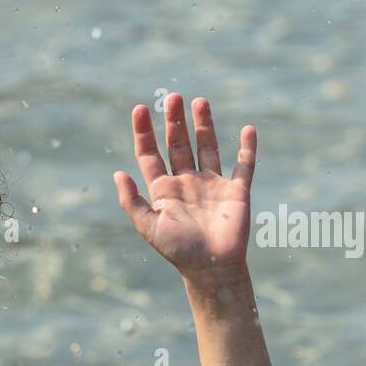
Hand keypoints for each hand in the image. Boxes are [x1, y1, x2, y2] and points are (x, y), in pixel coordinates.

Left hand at [113, 94, 255, 274]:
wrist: (211, 268)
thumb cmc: (177, 250)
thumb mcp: (148, 225)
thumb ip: (132, 200)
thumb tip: (117, 173)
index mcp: (163, 190)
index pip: (150, 155)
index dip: (144, 132)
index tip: (140, 109)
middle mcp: (186, 182)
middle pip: (178, 144)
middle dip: (174, 121)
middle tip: (173, 97)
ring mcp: (212, 184)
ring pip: (207, 147)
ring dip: (204, 125)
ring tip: (199, 101)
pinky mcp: (237, 191)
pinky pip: (245, 165)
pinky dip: (247, 148)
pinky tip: (248, 130)